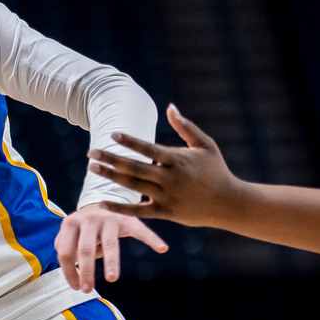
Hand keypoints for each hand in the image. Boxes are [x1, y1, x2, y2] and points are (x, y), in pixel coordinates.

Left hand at [54, 200, 169, 292]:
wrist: (102, 199)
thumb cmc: (83, 225)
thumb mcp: (69, 232)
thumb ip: (64, 247)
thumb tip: (72, 271)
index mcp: (70, 223)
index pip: (66, 252)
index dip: (69, 272)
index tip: (76, 287)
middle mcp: (88, 219)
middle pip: (85, 249)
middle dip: (86, 271)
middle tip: (87, 290)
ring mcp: (109, 219)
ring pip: (110, 244)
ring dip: (110, 262)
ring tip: (111, 278)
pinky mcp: (127, 219)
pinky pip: (140, 230)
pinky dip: (151, 238)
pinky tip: (161, 248)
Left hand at [87, 105, 243, 228]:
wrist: (228, 203)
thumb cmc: (217, 170)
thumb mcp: (205, 144)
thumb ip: (186, 126)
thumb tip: (170, 107)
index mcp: (178, 160)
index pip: (149, 149)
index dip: (130, 142)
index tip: (112, 135)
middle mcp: (170, 178)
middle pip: (134, 167)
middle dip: (110, 159)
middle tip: (91, 153)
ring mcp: (166, 196)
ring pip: (133, 186)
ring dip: (110, 177)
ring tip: (93, 168)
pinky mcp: (165, 213)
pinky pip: (138, 211)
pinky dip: (119, 207)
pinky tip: (101, 202)